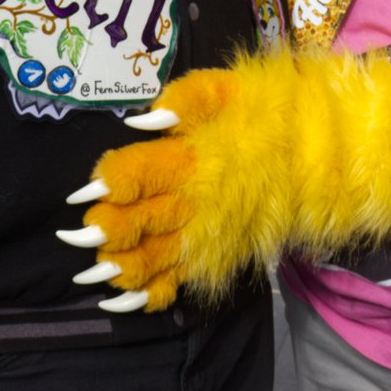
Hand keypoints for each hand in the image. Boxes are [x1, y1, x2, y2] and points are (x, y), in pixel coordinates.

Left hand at [57, 69, 243, 311]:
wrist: (316, 159)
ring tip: (87, 271)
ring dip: (112, 269)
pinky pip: (174, 285)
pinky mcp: (212, 258)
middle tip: (73, 235)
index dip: (104, 184)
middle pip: (134, 223)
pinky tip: (117, 300)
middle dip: (100, 231)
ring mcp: (203, 237)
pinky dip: (144, 298)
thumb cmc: (265, 115)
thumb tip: (141, 120)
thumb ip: (185, 100)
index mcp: (190, 161)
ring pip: (148, 261)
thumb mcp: (229, 90)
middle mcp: (193, 204)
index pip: (134, 175)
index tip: (81, 193)